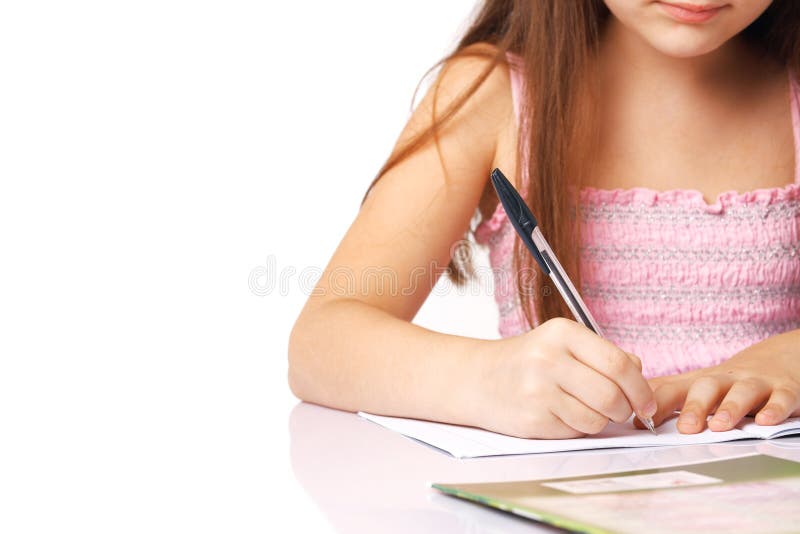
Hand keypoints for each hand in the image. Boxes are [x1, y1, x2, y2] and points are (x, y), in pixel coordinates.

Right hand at [477, 318, 656, 438]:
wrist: (478, 378)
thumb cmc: (526, 361)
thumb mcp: (561, 344)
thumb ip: (602, 355)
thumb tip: (639, 373)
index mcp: (562, 333)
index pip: (618, 363)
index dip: (640, 388)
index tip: (647, 402)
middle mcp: (548, 359)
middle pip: (611, 395)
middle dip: (624, 409)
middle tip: (621, 411)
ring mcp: (538, 390)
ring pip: (596, 418)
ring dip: (599, 420)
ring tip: (583, 409)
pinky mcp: (532, 418)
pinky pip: (575, 432)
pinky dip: (577, 429)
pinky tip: (561, 415)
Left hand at [634, 329, 799, 433]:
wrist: (778, 360)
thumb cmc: (729, 381)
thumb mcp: (697, 384)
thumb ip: (667, 394)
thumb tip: (626, 404)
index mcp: (700, 382)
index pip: (674, 389)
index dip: (657, 403)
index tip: (640, 420)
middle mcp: (725, 380)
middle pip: (706, 387)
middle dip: (695, 407)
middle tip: (685, 428)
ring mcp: (755, 384)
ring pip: (742, 392)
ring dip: (731, 407)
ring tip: (721, 426)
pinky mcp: (784, 390)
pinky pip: (780, 399)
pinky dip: (774, 409)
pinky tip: (766, 422)